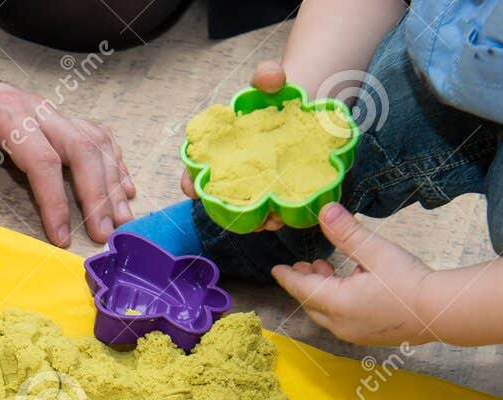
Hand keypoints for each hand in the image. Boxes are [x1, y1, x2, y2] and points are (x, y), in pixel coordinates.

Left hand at [0, 76, 135, 246]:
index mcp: (6, 114)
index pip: (42, 160)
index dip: (55, 200)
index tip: (60, 236)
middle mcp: (37, 109)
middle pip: (80, 148)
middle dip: (96, 193)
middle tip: (104, 233)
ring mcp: (52, 112)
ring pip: (94, 142)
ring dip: (113, 181)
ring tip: (123, 218)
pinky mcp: (59, 119)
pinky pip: (96, 135)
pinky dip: (115, 161)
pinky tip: (125, 188)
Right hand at [180, 61, 289, 230]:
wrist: (311, 108)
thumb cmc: (280, 98)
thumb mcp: (272, 81)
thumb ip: (267, 75)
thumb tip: (269, 77)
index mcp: (220, 153)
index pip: (195, 173)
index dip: (191, 183)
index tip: (193, 189)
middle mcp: (236, 176)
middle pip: (223, 202)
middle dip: (231, 211)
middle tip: (238, 208)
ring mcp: (259, 189)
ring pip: (251, 214)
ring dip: (260, 220)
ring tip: (273, 217)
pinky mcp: (284, 195)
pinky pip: (279, 212)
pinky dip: (286, 214)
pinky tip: (296, 209)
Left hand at [270, 204, 436, 345]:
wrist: (441, 312)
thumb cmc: (408, 281)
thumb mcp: (375, 252)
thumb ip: (347, 233)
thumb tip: (324, 210)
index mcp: (337, 303)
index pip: (302, 289)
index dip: (288, 277)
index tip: (276, 269)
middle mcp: (341, 324)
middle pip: (312, 303)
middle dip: (305, 283)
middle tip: (304, 265)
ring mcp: (355, 333)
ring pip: (327, 313)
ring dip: (322, 292)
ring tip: (326, 270)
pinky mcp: (370, 336)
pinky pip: (343, 320)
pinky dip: (338, 303)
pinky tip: (352, 287)